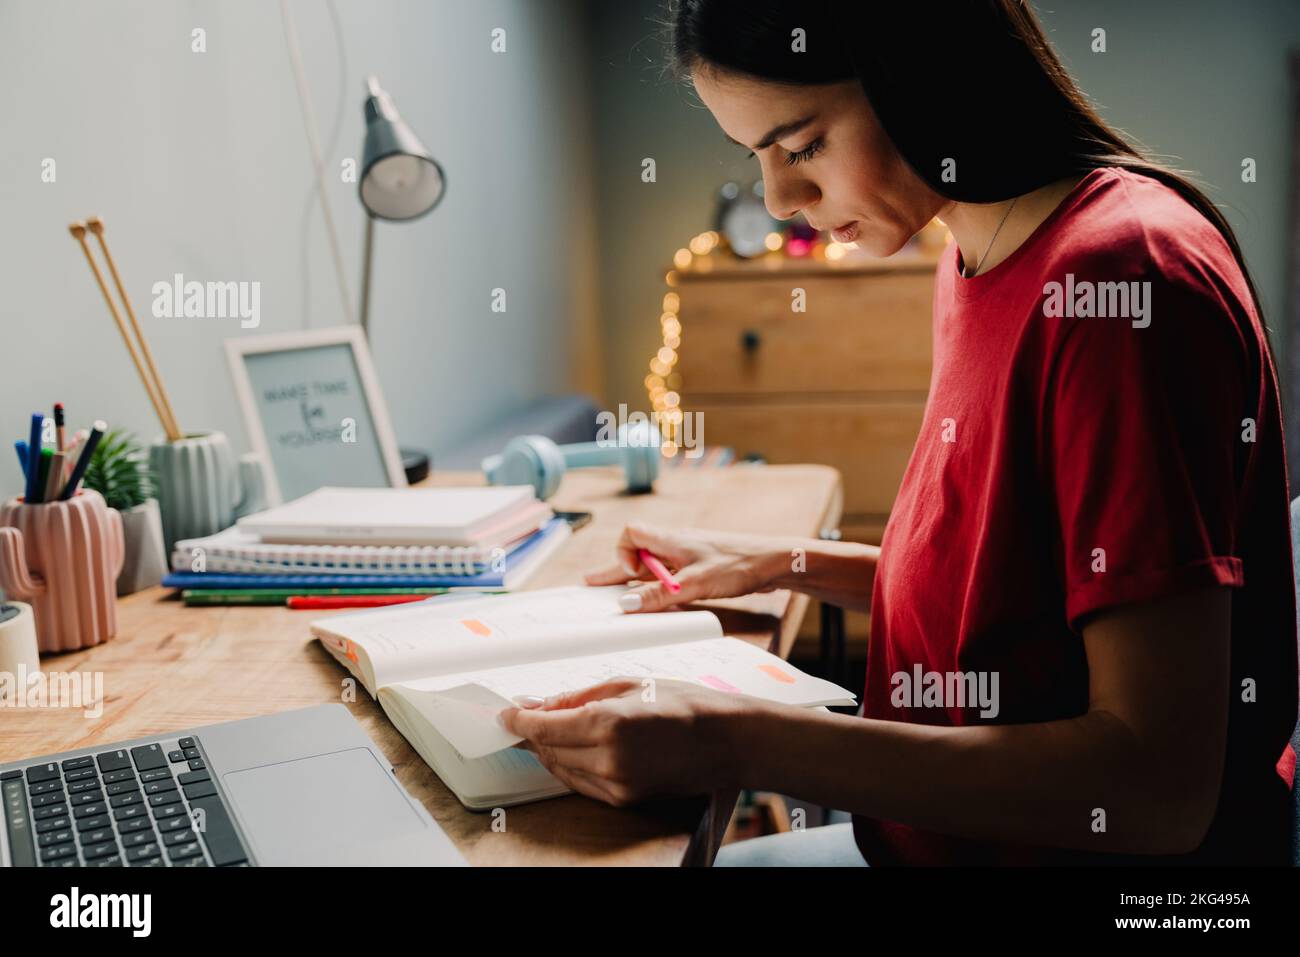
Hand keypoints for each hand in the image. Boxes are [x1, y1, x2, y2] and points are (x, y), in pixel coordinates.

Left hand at [498, 678, 756, 805]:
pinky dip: (568, 766)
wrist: (724, 741)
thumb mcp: (627, 685)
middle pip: (547, 749)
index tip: (505, 714)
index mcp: (607, 722)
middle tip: (523, 716)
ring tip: (548, 731)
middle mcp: (607, 758)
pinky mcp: (623, 800)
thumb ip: (576, 697)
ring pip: (560, 769)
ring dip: (547, 750)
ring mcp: (615, 784)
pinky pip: (580, 784)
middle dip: (531, 734)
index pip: (542, 727)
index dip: (517, 721)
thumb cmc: (682, 703)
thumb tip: (535, 705)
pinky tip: (572, 749)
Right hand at [583, 522, 779, 612]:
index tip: (632, 577)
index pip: (631, 534)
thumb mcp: (696, 583)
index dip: (623, 554)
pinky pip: (670, 577)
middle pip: (636, 553)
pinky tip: (655, 600)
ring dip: (636, 582)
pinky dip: (657, 588)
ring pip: (653, 567)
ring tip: (615, 595)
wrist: (775, 562)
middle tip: (590, 585)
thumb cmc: (738, 564)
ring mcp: (688, 557)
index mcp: (670, 539)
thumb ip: (661, 595)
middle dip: (615, 571)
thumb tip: (626, 604)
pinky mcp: (701, 569)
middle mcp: (675, 545)